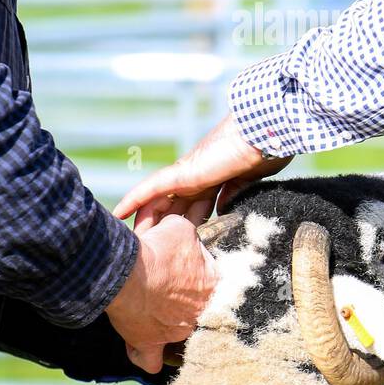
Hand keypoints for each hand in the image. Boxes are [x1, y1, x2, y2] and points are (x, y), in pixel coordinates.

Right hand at [105, 214, 219, 373]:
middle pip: (199, 315)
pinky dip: (148, 357)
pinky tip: (145, 350)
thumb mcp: (180, 229)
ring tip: (158, 319)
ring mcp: (176, 334)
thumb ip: (190, 234)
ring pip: (178, 339)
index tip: (191, 276)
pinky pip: (152, 362)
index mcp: (211, 286)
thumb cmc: (156, 249)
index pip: (217, 287)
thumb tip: (187, 231)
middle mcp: (199, 314)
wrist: (129, 271)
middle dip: (188, 307)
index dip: (203, 281)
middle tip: (172, 296)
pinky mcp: (150, 344)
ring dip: (168, 330)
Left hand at [112, 113, 292, 230]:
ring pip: (156, 199)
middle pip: (170, 206)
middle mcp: (196, 175)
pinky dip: (134, 199)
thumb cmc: (265, 151)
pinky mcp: (184, 173)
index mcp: (214, 179)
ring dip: (142, 218)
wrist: (266, 134)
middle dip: (158, 227)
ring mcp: (188, 173)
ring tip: (128, 240)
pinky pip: (152, 188)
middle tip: (147, 250)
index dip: (181, 223)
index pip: (191, 205)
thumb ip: (235, 193)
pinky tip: (117, 213)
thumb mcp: (249, 180)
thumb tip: (223, 210)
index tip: (175, 243)